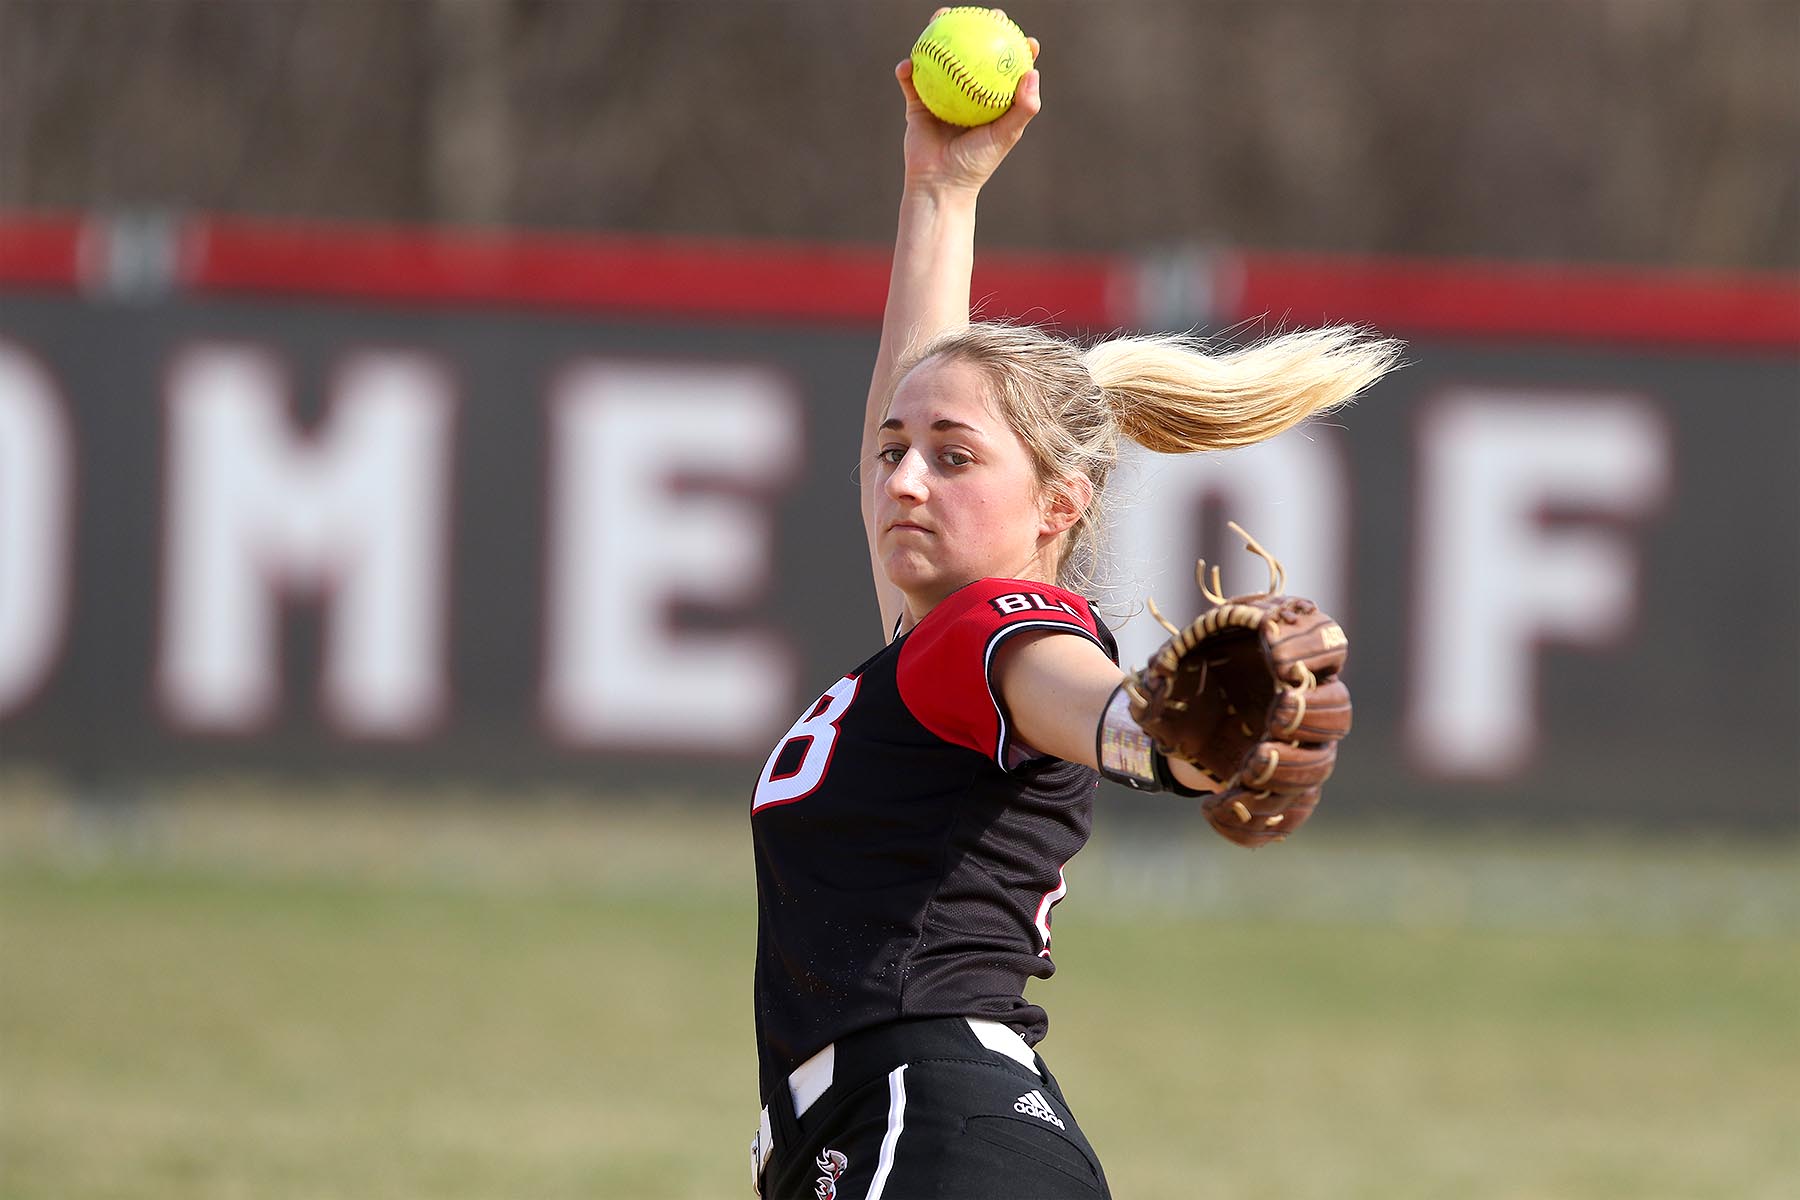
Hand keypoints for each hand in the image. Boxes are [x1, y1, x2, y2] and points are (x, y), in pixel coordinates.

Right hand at [895, 7, 1040, 194]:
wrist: (940, 184)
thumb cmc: (976, 163)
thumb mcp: (1005, 136)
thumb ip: (1023, 108)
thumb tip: (1032, 72)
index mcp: (990, 101)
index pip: (1006, 70)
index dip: (1016, 50)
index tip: (1024, 38)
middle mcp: (966, 94)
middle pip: (972, 54)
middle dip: (978, 28)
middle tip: (987, 15)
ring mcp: (941, 96)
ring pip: (939, 58)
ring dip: (938, 35)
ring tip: (940, 18)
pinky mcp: (917, 104)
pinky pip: (910, 81)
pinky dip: (908, 70)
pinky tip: (909, 62)